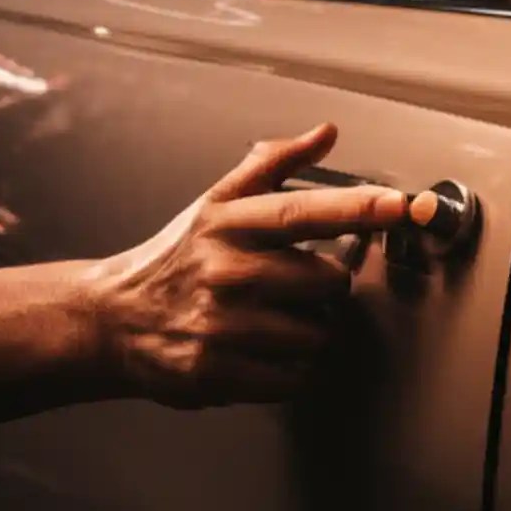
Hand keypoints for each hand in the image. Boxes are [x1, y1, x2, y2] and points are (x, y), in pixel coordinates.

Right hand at [83, 124, 405, 406]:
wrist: (111, 318)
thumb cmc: (175, 258)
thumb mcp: (217, 203)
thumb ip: (274, 165)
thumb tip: (325, 132)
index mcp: (229, 225)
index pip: (304, 211)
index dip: (357, 208)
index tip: (398, 205)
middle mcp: (227, 272)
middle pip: (329, 282)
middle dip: (324, 287)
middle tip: (291, 287)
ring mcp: (222, 325)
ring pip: (317, 334)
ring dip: (308, 332)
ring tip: (270, 321)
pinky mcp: (218, 372)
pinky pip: (294, 378)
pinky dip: (290, 371)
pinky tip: (262, 353)